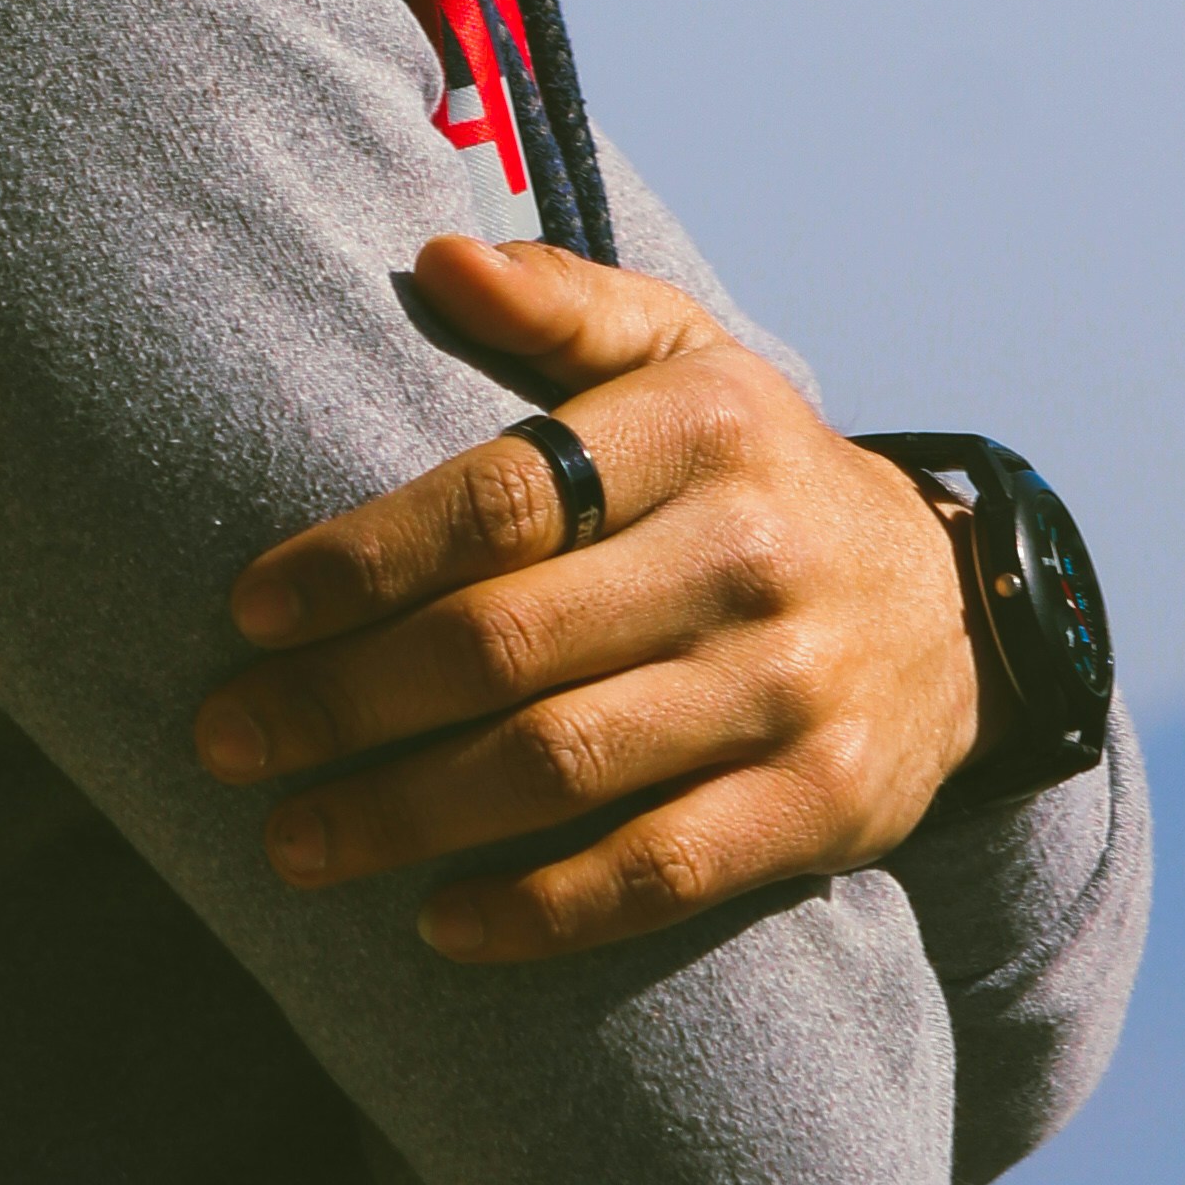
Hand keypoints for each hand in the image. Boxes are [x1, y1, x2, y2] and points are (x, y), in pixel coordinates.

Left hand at [192, 237, 983, 962]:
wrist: (956, 610)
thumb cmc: (755, 473)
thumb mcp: (685, 354)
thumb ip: (562, 305)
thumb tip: (438, 256)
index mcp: (700, 425)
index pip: (502, 496)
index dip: (365, 558)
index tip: (250, 608)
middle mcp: (747, 555)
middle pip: (507, 643)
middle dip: (346, 700)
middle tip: (227, 739)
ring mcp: (788, 688)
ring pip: (563, 767)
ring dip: (407, 816)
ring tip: (292, 841)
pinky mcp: (823, 805)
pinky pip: (660, 871)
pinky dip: (543, 911)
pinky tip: (440, 928)